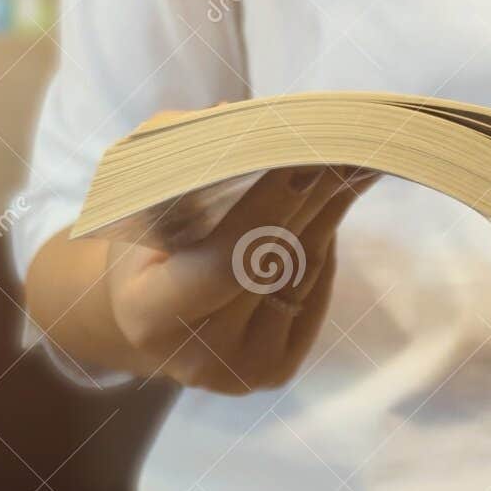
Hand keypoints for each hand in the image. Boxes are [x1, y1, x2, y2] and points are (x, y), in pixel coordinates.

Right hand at [105, 116, 375, 393]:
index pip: (223, 264)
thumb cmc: (137, 242)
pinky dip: (323, 237)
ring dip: (329, 208)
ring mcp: (244, 371)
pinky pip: (311, 289)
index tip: (304, 157)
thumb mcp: (135, 197)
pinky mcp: (277, 369)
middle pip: (273, 261)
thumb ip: (175, 156)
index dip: (267, 210)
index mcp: (150, 314)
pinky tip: (340, 191)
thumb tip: (238, 119)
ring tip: (354, 153)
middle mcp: (200, 356)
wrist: (141, 321)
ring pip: (301, 270)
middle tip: (346, 138)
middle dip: (311, 194)